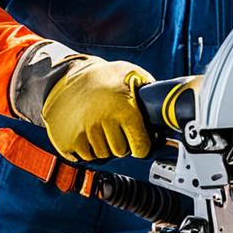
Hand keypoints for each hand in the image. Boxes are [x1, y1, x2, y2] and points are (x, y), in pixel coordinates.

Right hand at [40, 56, 154, 161]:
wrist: (66, 76)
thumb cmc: (103, 77)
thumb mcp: (132, 75)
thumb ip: (150, 93)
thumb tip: (167, 108)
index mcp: (123, 109)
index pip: (140, 146)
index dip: (142, 144)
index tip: (140, 141)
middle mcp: (102, 122)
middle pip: (121, 151)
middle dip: (121, 142)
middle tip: (115, 126)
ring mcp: (82, 133)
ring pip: (102, 155)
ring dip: (104, 144)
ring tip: (100, 125)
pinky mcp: (65, 141)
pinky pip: (84, 156)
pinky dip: (87, 147)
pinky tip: (87, 130)